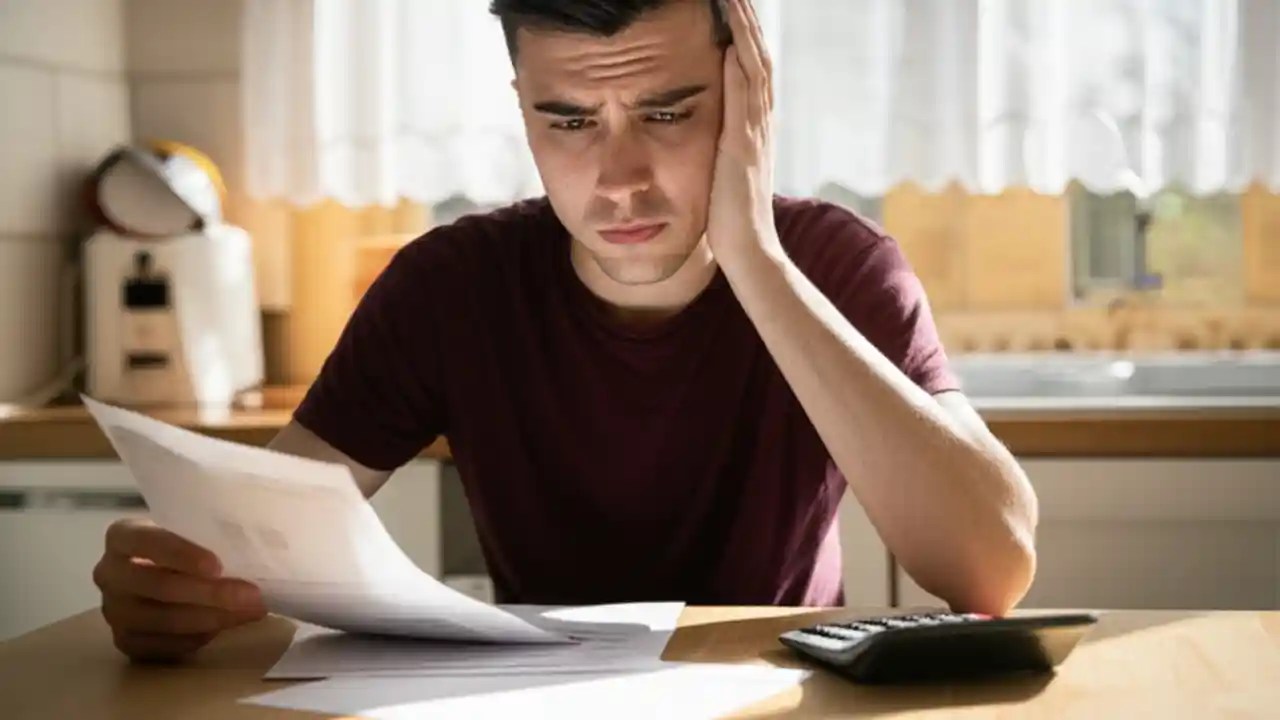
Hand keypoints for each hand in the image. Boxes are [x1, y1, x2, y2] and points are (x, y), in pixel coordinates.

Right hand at [93, 518, 266, 661]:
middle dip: (210, 593)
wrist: (165, 569)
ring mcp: (113, 610)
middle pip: (157, 586)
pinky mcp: (124, 641)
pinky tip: (225, 626)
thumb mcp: (194, 528)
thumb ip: (212, 534)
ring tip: (250, 611)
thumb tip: (257, 549)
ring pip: (162, 620)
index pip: (144, 541)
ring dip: (212, 618)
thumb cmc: (187, 542)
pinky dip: (198, 637)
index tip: (217, 566)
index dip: (180, 554)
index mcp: (122, 536)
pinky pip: (162, 645)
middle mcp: (109, 573)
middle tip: (252, 596)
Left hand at [706, 0, 779, 269]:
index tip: (730, 6)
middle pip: (758, 55)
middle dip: (747, 19)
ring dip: (745, 29)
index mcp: (754, 127)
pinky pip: (745, 92)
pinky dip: (739, 61)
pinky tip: (728, 38)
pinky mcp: (744, 144)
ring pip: (756, 65)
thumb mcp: (721, 172)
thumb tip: (708, 131)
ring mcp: (755, 131)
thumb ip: (720, 148)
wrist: (747, 252)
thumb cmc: (729, 220)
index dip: (744, 35)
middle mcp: (760, 122)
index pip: (751, 68)